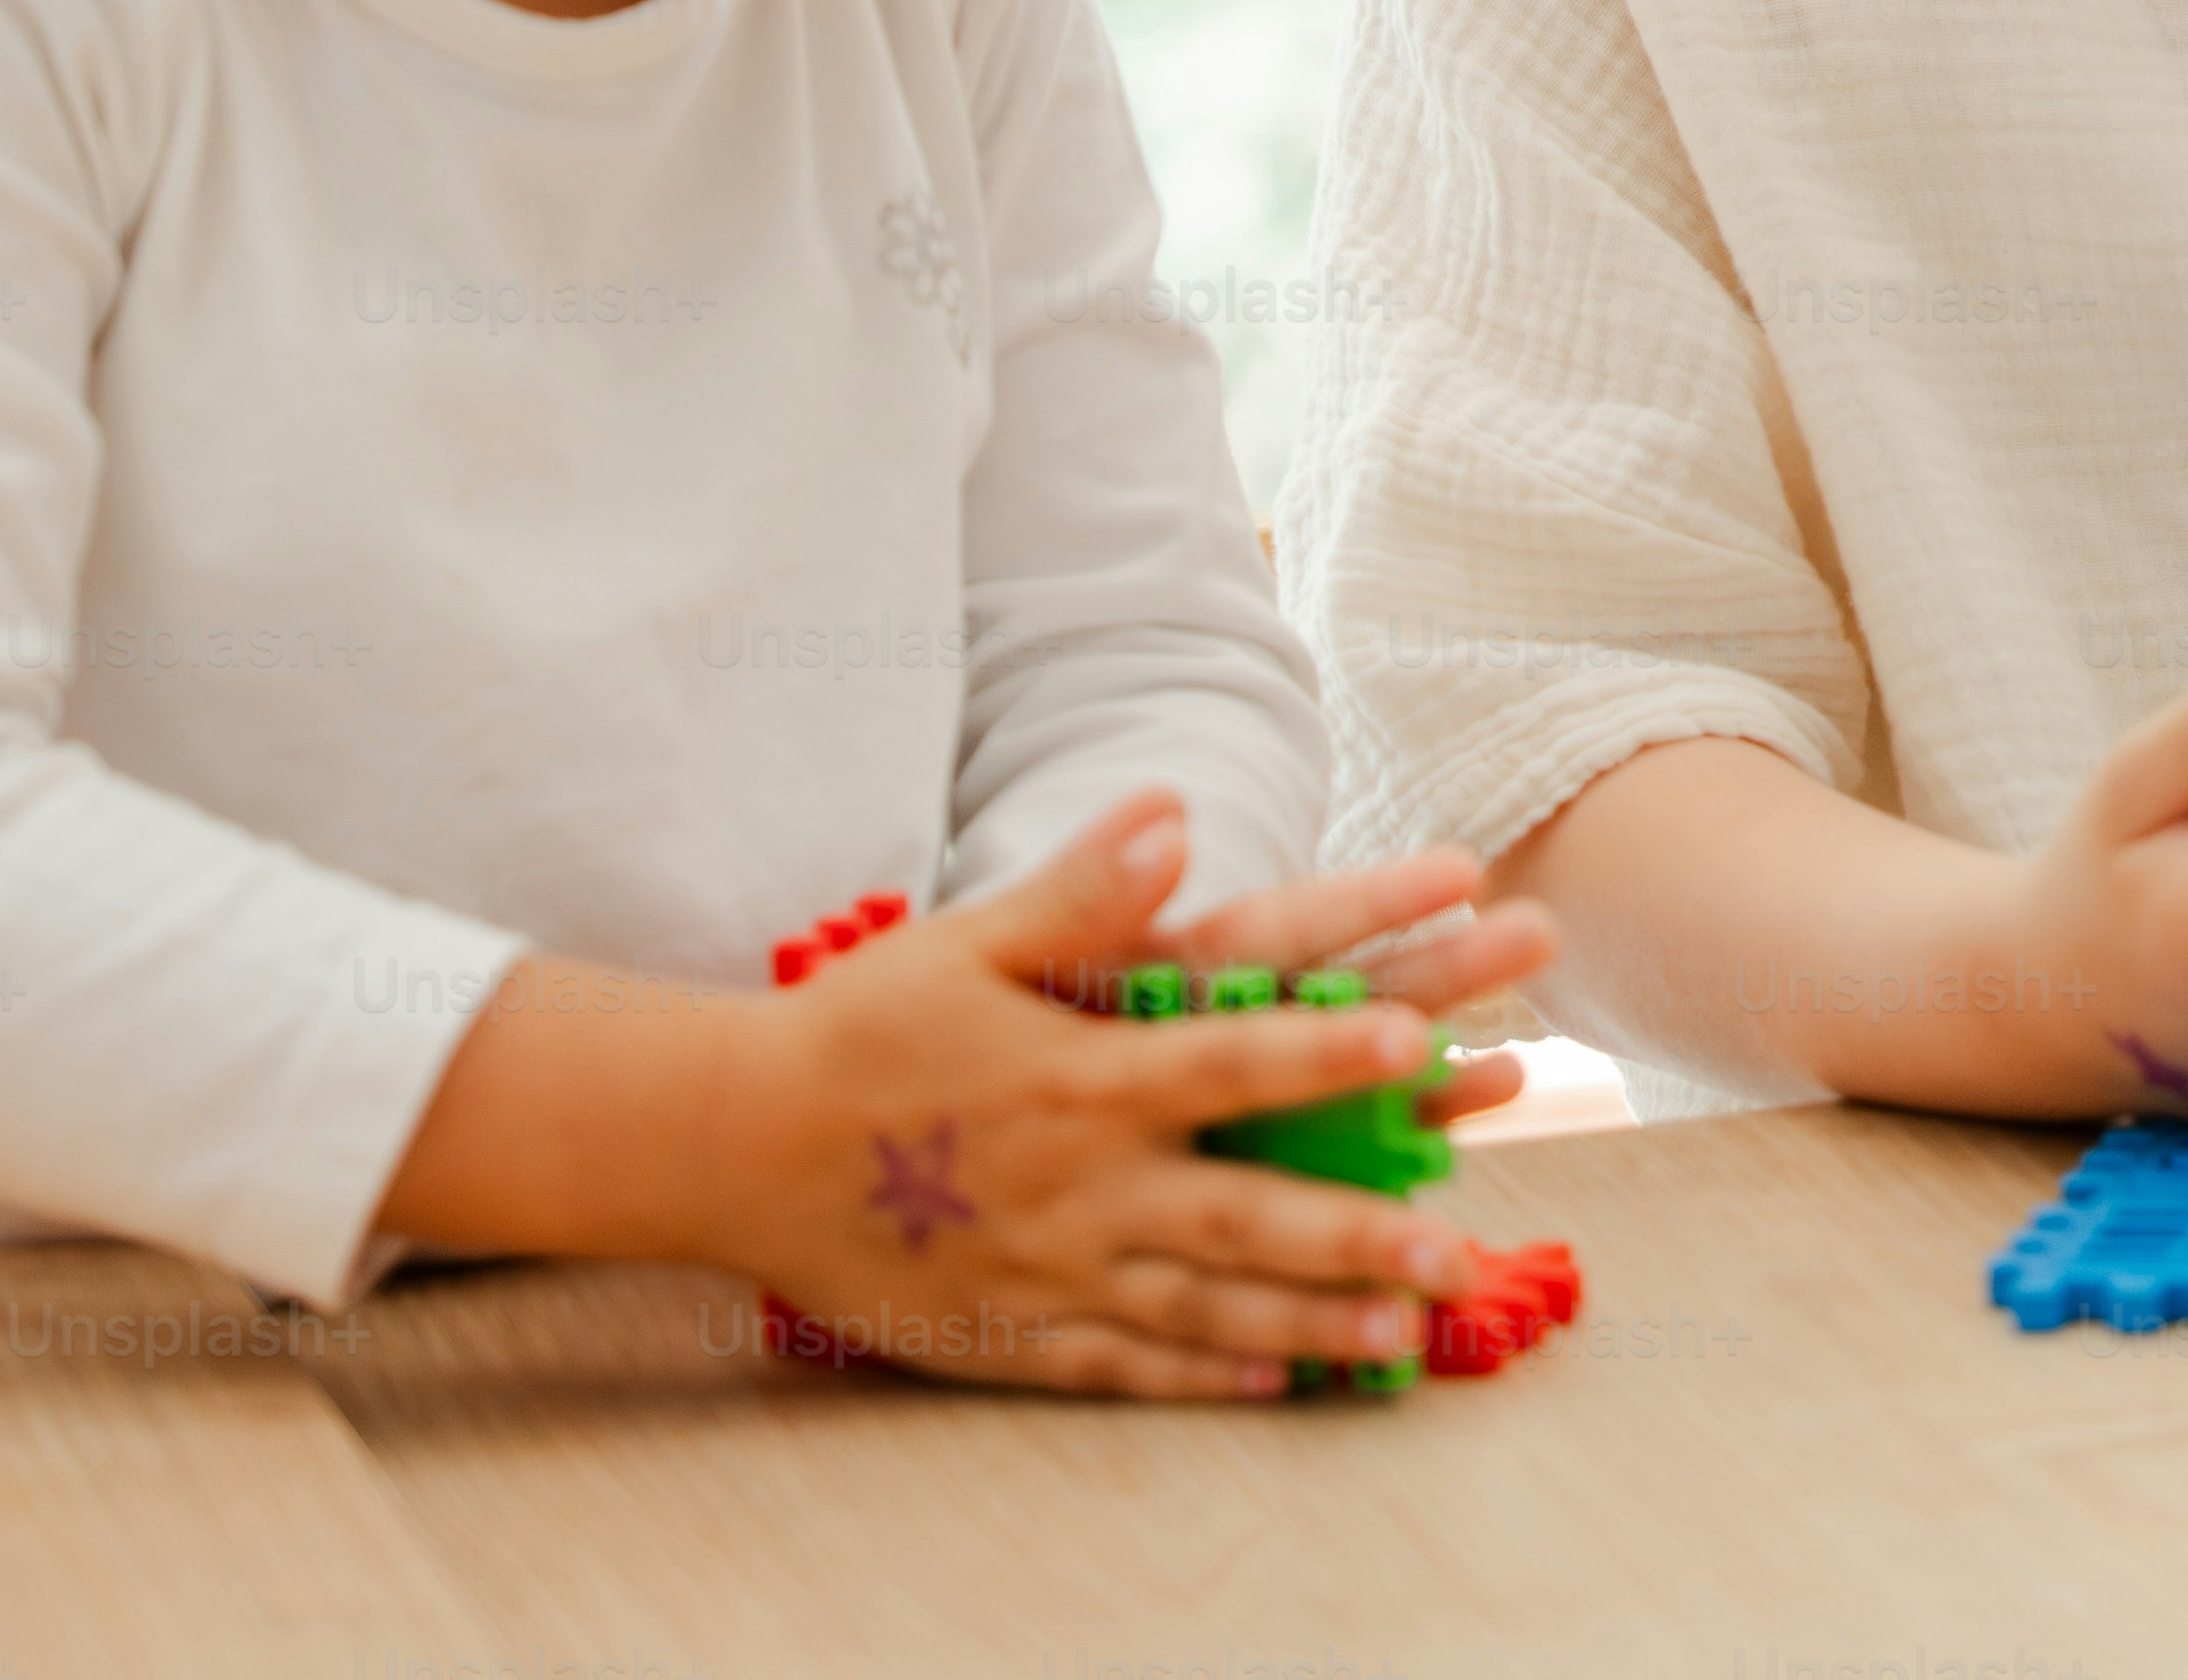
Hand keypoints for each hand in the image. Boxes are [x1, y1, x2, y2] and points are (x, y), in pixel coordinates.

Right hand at [721, 792, 1516, 1397]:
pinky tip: (1283, 1377)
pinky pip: (1127, 1364)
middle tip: (1458, 1246)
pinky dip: (1207, 1373)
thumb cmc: (858, 1029)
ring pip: (1205, 1303)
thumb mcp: (963, 941)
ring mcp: (1050, 1268)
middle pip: (1241, 1210)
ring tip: (1410, 1328)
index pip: (1224, 1056)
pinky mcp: (1012, 1331)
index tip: (1414, 1041)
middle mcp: (1078, 1182)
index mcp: (1077, 1076)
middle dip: (1356, 1231)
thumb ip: (1081, 891)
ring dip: (1313, 1318)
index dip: (1322, 1048)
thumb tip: (1173, 811)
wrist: (729, 1147)